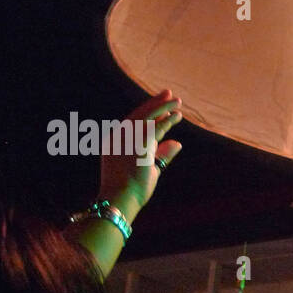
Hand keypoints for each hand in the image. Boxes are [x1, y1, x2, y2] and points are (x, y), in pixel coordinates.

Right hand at [98, 89, 182, 210]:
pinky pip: (156, 126)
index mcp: (115, 142)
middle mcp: (119, 136)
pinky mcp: (139, 143)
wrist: (121, 199)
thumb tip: (178, 143)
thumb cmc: (132, 190)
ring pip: (148, 116)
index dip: (149, 114)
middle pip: (139, 114)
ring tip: (177, 101)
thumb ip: (161, 154)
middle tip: (168, 94)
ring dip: (163, 107)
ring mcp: (127, 138)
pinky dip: (167, 120)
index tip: (163, 109)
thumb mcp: (148, 168)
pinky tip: (178, 115)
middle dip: (155, 103)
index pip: (134, 122)